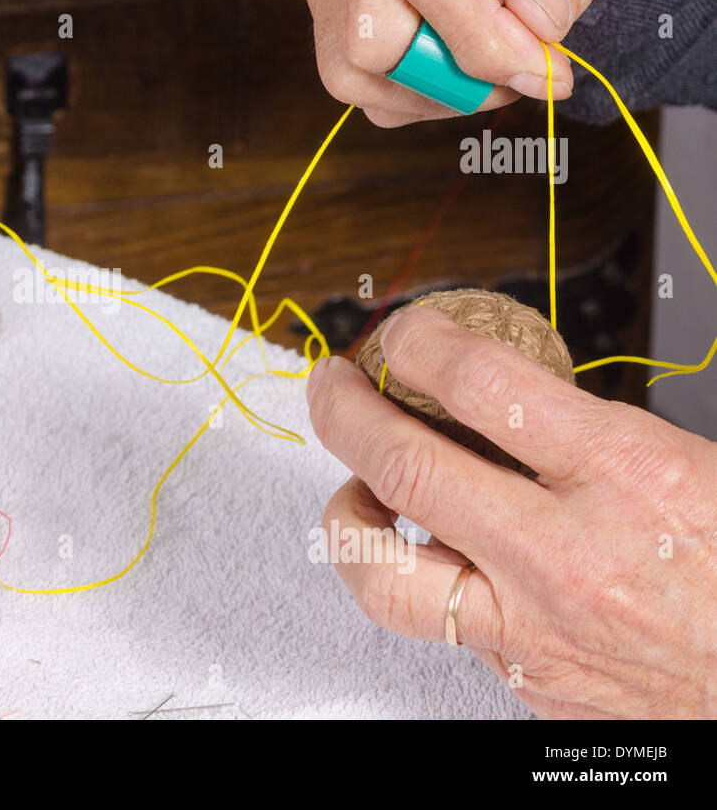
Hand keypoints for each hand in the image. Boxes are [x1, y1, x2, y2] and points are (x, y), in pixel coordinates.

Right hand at [305, 0, 674, 125]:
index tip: (540, 69)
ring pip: (348, 59)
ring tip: (492, 68)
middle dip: (452, 74)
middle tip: (525, 70)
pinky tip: (457, 60)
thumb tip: (530, 20)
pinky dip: (405, 88)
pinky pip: (347, 64)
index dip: (481, 39)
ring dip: (425, 91)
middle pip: (369, 27)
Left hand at [305, 304, 716, 717]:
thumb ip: (586, 428)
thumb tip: (492, 392)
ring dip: (347, 514)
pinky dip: (419, 579)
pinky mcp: (524, 679)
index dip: (420, 342)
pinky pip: (437, 624)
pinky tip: (431, 556)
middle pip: (404, 464)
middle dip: (345, 409)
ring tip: (358, 486)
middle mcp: (566, 554)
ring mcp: (534, 628)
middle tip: (333, 385)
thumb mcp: (689, 462)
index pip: (481, 383)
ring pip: (379, 570)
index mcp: (626, 475)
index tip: (403, 334)